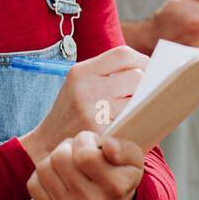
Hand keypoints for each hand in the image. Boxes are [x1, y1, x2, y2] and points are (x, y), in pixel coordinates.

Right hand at [19, 46, 146, 161]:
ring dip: (140, 106)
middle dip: (144, 86)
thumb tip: (151, 70)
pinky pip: (131, 121)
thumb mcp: (79, 84)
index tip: (149, 70)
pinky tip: (130, 126)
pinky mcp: (100, 133)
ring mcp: (93, 111)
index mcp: (81, 72)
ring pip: (137, 101)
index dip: (142, 60)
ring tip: (135, 111)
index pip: (122, 54)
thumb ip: (107, 74)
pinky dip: (135, 123)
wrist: (47, 145)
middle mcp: (86, 89)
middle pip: (136, 77)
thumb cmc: (71, 113)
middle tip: (143, 95)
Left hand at [27, 131, 145, 199]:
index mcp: (115, 187)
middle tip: (78, 152)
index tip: (91, 143)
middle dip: (68, 147)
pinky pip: (33, 184)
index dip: (84, 141)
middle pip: (60, 158)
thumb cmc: (119, 173)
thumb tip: (108, 145)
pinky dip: (43, 175)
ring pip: (44, 168)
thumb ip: (124, 147)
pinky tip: (58, 176)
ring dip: (54, 159)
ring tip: (68, 163)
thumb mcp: (133, 158)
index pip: (85, 155)